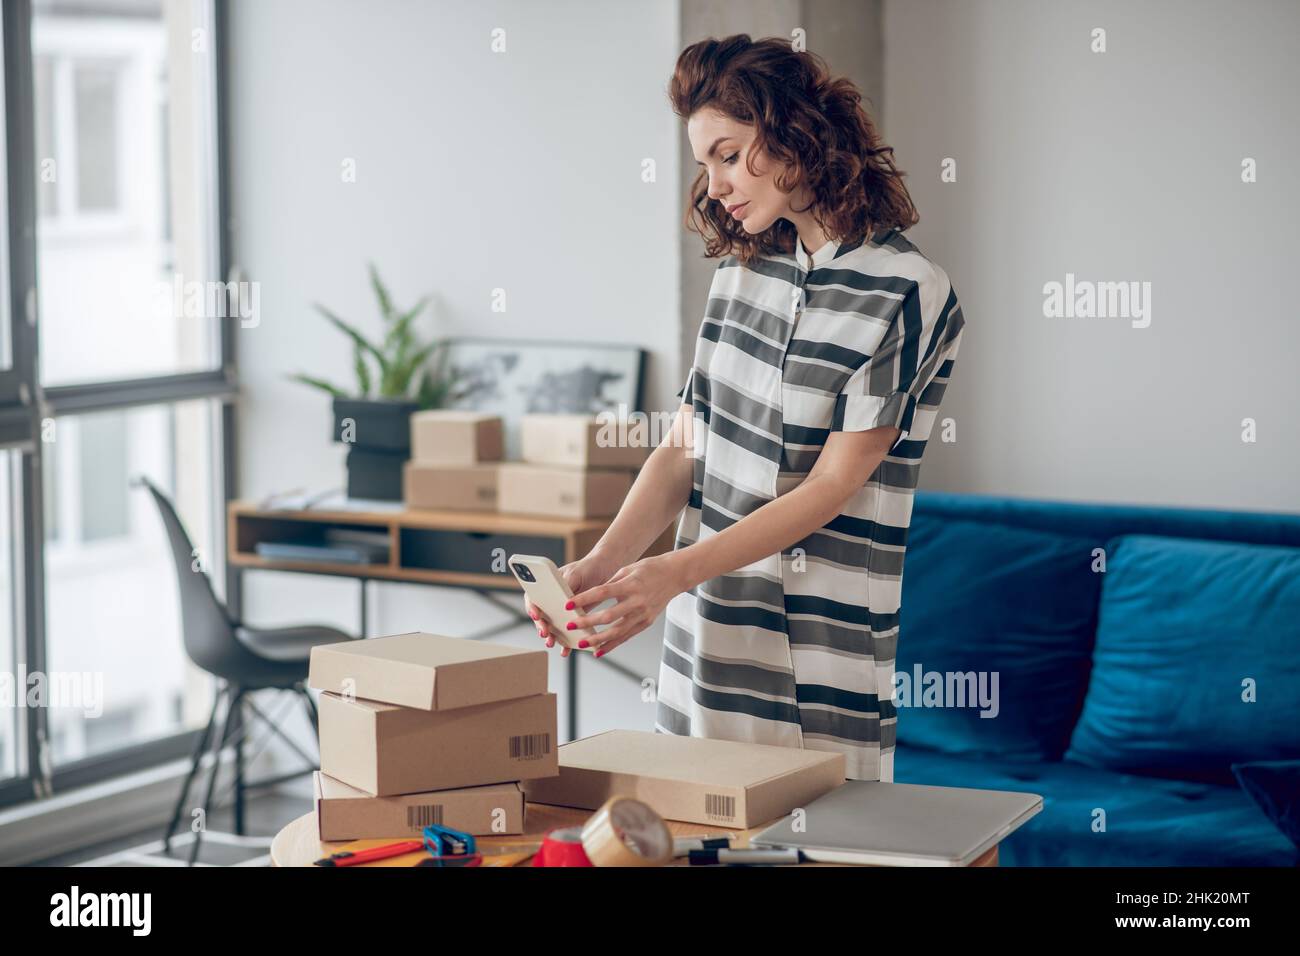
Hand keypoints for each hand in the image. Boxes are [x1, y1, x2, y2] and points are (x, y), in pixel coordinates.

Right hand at [524, 552, 619, 657]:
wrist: (603, 570)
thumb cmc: (586, 568)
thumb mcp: (575, 574)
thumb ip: (565, 586)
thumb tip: (561, 602)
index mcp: (547, 586)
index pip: (533, 598)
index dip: (531, 607)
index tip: (536, 614)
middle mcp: (551, 599)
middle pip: (541, 615)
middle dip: (541, 626)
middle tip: (545, 632)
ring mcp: (562, 610)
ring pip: (552, 626)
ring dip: (550, 636)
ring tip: (552, 643)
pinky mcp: (573, 618)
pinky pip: (567, 632)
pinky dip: (566, 642)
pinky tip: (565, 650)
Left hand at [565, 553, 686, 657]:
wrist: (675, 575)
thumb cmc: (650, 569)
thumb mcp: (628, 569)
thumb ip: (610, 583)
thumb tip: (590, 596)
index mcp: (630, 585)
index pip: (602, 593)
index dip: (584, 599)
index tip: (567, 604)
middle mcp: (637, 602)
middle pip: (608, 616)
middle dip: (587, 623)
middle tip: (570, 626)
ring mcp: (643, 615)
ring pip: (617, 632)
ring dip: (597, 639)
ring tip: (581, 644)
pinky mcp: (646, 623)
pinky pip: (627, 637)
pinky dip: (612, 645)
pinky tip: (599, 651)